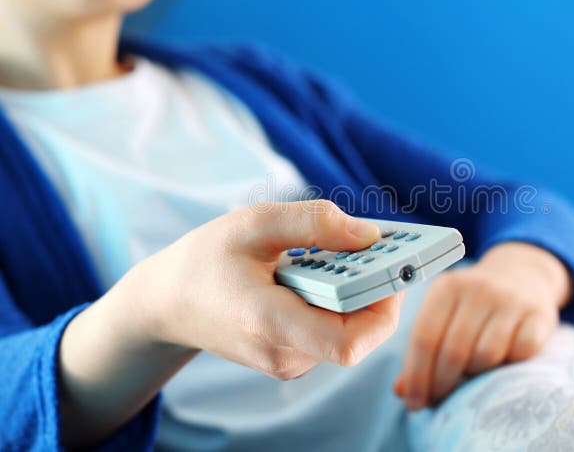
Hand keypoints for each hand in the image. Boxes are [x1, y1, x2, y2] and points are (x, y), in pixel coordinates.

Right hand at [132, 199, 404, 375]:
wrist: (168, 303)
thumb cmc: (207, 260)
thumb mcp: (253, 224)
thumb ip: (312, 222)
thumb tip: (370, 235)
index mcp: (269, 323)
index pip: (348, 341)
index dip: (383, 306)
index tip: (394, 263)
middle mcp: (283, 354)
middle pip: (359, 335)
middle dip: (380, 290)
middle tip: (389, 246)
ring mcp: (288, 361)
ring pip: (351, 333)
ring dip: (364, 294)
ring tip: (361, 251)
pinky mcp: (293, 357)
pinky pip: (335, 330)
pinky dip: (345, 301)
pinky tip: (334, 269)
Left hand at [393, 242, 572, 409]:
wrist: (522, 277)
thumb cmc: (473, 306)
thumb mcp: (444, 315)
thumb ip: (422, 350)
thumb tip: (402, 391)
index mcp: (446, 287)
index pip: (424, 338)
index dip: (417, 376)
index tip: (414, 403)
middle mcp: (478, 288)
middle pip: (453, 352)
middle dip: (443, 385)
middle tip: (440, 400)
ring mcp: (510, 301)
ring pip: (486, 356)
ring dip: (476, 376)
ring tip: (472, 374)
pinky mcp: (539, 315)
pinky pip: (520, 355)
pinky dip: (509, 367)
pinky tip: (503, 364)